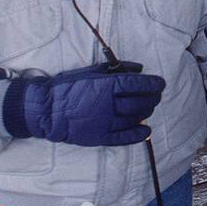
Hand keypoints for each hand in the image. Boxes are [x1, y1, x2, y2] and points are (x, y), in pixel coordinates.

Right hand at [3, 61, 165, 146]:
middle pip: (139, 102)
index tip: (160, 83)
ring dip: (146, 112)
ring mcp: (105, 122)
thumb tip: (139, 68)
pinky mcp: (100, 137)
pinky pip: (124, 137)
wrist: (46, 110)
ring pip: (134, 118)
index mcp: (106, 86)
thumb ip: (116, 69)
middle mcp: (108, 104)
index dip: (152, 84)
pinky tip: (145, 129)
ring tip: (149, 108)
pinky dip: (138, 134)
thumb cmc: (68, 87)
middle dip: (152, 98)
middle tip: (156, 96)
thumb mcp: (91, 72)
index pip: (137, 85)